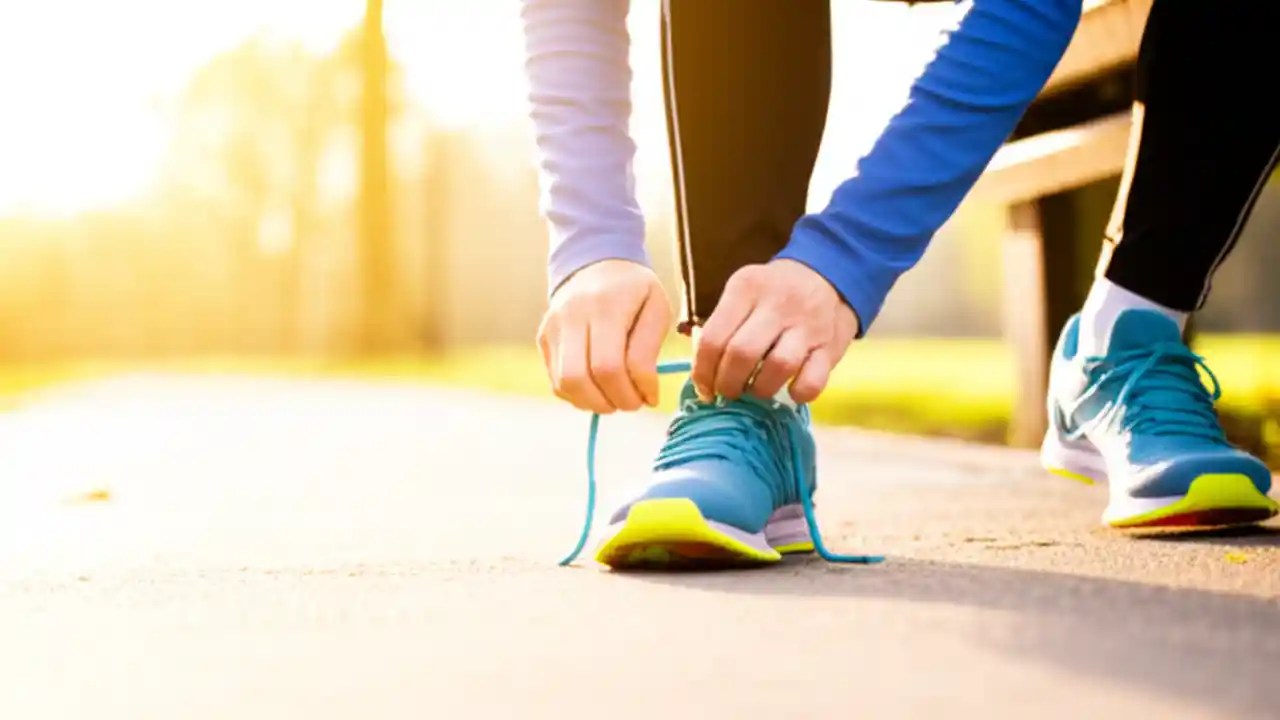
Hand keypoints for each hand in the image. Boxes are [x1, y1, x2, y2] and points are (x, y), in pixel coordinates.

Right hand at [538, 259, 671, 412]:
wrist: (594, 262)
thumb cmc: (634, 291)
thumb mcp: (656, 309)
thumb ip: (649, 351)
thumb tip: (645, 394)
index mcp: (604, 306)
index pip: (609, 366)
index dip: (633, 391)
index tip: (651, 397)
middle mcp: (571, 316)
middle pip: (580, 379)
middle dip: (612, 402)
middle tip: (632, 402)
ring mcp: (552, 328)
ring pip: (564, 385)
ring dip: (594, 403)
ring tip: (616, 396)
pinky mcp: (543, 339)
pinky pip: (557, 382)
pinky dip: (580, 396)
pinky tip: (599, 387)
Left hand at [693, 259, 857, 403]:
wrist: (828, 276)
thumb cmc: (773, 293)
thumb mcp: (744, 292)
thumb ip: (722, 325)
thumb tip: (703, 373)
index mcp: (747, 288)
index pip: (713, 338)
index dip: (702, 372)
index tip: (704, 388)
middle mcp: (777, 304)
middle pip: (742, 354)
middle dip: (727, 383)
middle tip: (727, 392)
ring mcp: (807, 326)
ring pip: (778, 367)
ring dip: (760, 389)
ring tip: (755, 391)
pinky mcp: (830, 347)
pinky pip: (813, 380)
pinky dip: (798, 393)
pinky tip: (790, 391)